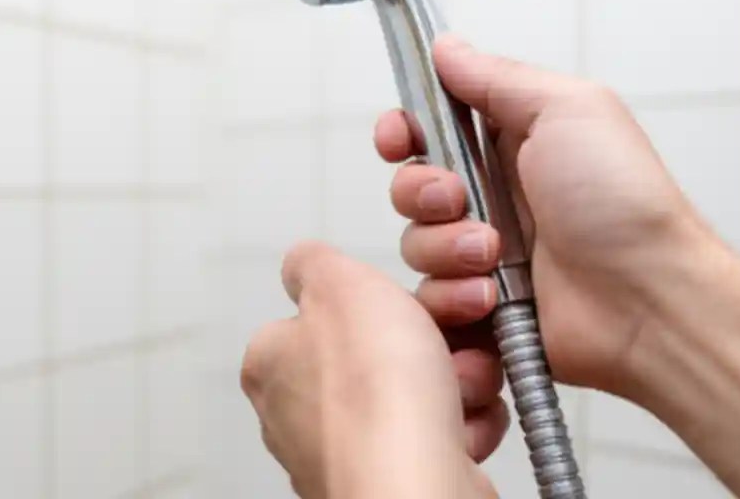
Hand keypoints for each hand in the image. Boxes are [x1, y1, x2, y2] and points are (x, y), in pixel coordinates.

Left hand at [241, 241, 500, 498]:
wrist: (415, 485)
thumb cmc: (373, 391)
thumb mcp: (337, 282)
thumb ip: (314, 263)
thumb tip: (304, 264)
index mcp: (273, 363)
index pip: (324, 314)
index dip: (376, 302)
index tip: (404, 300)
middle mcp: (301, 414)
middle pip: (381, 353)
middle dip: (430, 343)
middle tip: (450, 340)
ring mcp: (348, 453)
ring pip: (420, 395)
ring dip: (458, 382)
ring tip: (462, 387)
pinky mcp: (396, 483)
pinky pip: (445, 440)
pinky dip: (466, 429)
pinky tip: (464, 431)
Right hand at [375, 36, 719, 395]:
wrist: (649, 300)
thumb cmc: (622, 200)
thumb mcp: (567, 111)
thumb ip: (497, 78)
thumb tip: (445, 46)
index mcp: (509, 145)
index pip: (429, 130)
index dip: (403, 133)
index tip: (400, 139)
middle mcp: (492, 198)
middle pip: (411, 188)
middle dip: (421, 194)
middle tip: (459, 202)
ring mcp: (485, 256)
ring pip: (416, 246)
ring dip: (444, 250)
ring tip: (492, 259)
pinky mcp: (481, 308)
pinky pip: (430, 303)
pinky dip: (451, 300)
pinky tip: (489, 299)